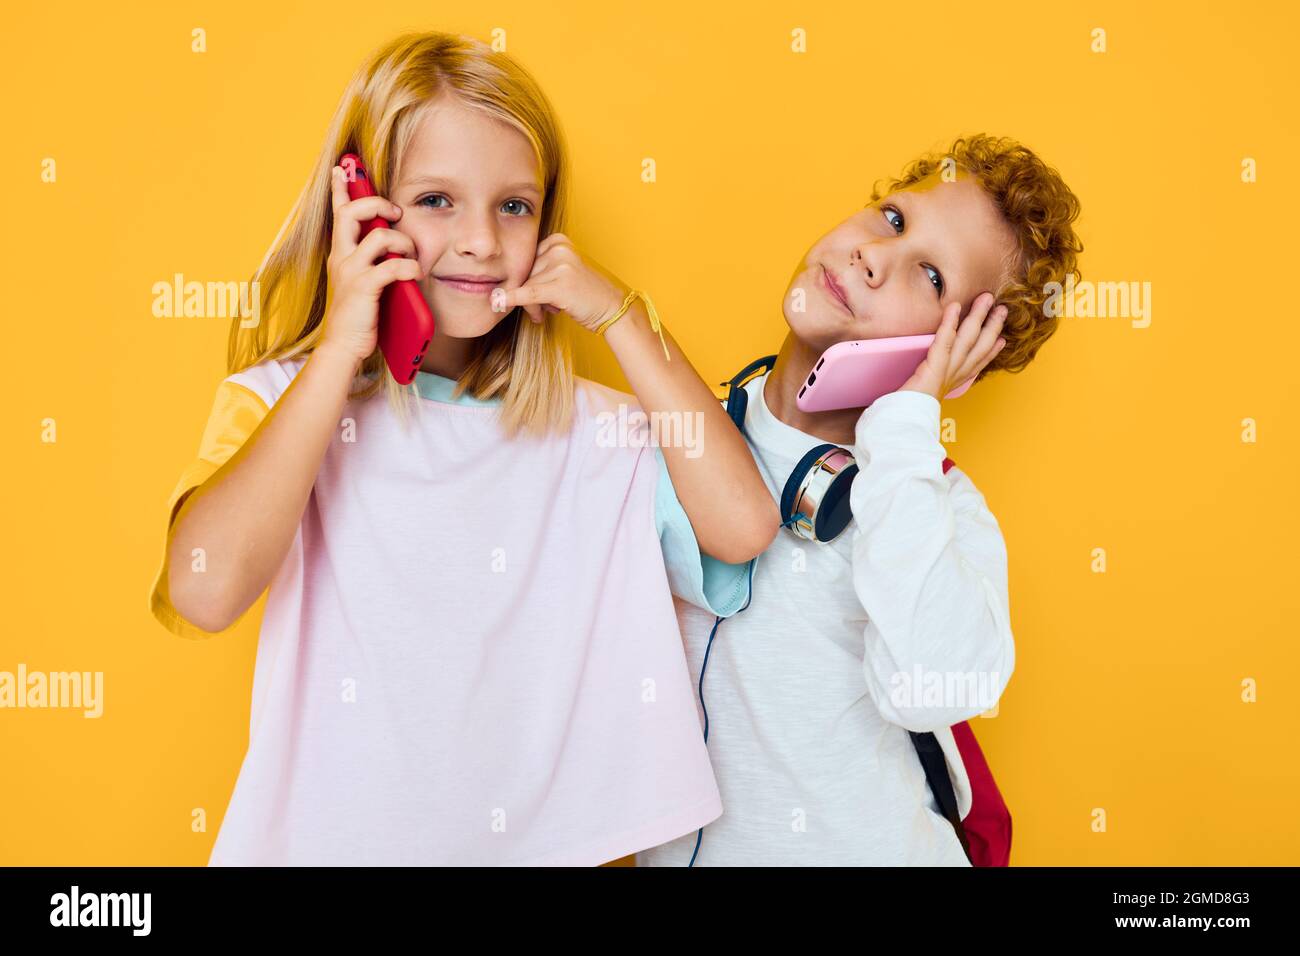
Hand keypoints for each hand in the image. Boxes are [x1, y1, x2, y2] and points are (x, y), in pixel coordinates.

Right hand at [320, 164, 422, 363]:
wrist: (343, 346)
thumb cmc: (358, 315)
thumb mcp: (363, 281)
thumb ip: (374, 261)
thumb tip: (398, 246)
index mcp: (341, 253)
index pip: (338, 212)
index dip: (340, 188)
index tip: (343, 168)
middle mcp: (341, 257)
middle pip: (351, 212)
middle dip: (376, 203)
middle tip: (395, 211)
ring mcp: (350, 272)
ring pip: (378, 236)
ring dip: (403, 241)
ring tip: (411, 255)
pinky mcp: (363, 288)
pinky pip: (391, 267)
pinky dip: (409, 267)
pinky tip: (415, 274)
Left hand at [490, 233, 628, 331]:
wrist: (614, 308)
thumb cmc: (587, 294)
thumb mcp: (562, 272)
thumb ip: (538, 271)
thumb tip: (502, 284)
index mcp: (558, 240)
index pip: (526, 260)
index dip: (525, 281)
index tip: (534, 297)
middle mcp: (558, 248)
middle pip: (524, 272)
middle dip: (527, 296)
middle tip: (541, 311)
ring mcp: (560, 264)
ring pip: (525, 286)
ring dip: (531, 306)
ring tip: (547, 313)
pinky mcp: (559, 284)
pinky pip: (527, 293)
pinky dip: (511, 299)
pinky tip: (498, 303)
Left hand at [900, 292, 1007, 400]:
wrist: (905, 419)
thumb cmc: (911, 406)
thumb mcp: (928, 390)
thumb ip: (933, 377)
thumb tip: (930, 369)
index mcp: (955, 381)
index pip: (978, 363)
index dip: (993, 351)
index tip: (1003, 339)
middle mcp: (956, 375)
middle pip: (980, 347)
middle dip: (993, 326)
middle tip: (1003, 308)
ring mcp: (948, 370)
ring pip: (968, 339)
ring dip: (979, 317)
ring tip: (986, 298)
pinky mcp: (936, 367)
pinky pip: (945, 341)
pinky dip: (950, 322)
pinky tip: (954, 306)